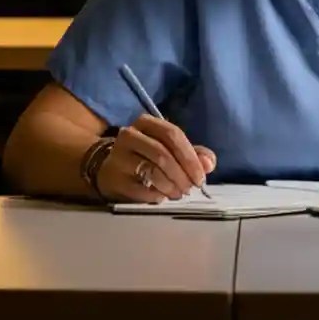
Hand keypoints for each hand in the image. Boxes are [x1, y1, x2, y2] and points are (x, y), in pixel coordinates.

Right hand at [96, 114, 215, 202]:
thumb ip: (194, 154)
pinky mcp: (115, 178)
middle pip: (163, 154)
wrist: (110, 170)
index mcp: (147, 123)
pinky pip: (141, 189)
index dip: (190, 157)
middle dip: (182, 174)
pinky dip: (157, 195)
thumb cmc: (146, 157)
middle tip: (190, 188)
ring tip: (178, 193)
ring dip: (171, 186)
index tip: (200, 176)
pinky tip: (162, 196)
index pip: (173, 134)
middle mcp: (130, 135)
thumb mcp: (171, 150)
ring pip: (152, 171)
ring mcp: (119, 156)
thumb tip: (208, 164)